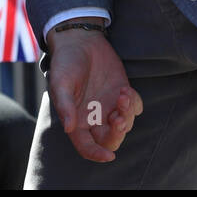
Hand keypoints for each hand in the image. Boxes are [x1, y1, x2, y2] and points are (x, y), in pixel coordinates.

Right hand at [47, 24, 142, 162]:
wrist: (80, 40)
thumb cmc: (65, 62)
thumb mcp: (60, 82)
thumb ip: (65, 105)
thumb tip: (69, 128)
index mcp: (76, 121)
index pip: (86, 147)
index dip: (96, 154)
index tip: (109, 156)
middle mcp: (94, 118)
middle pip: (110, 140)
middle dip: (117, 133)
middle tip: (118, 118)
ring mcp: (110, 106)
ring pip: (125, 124)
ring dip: (127, 114)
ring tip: (122, 94)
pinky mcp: (122, 94)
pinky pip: (135, 108)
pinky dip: (134, 103)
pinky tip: (125, 89)